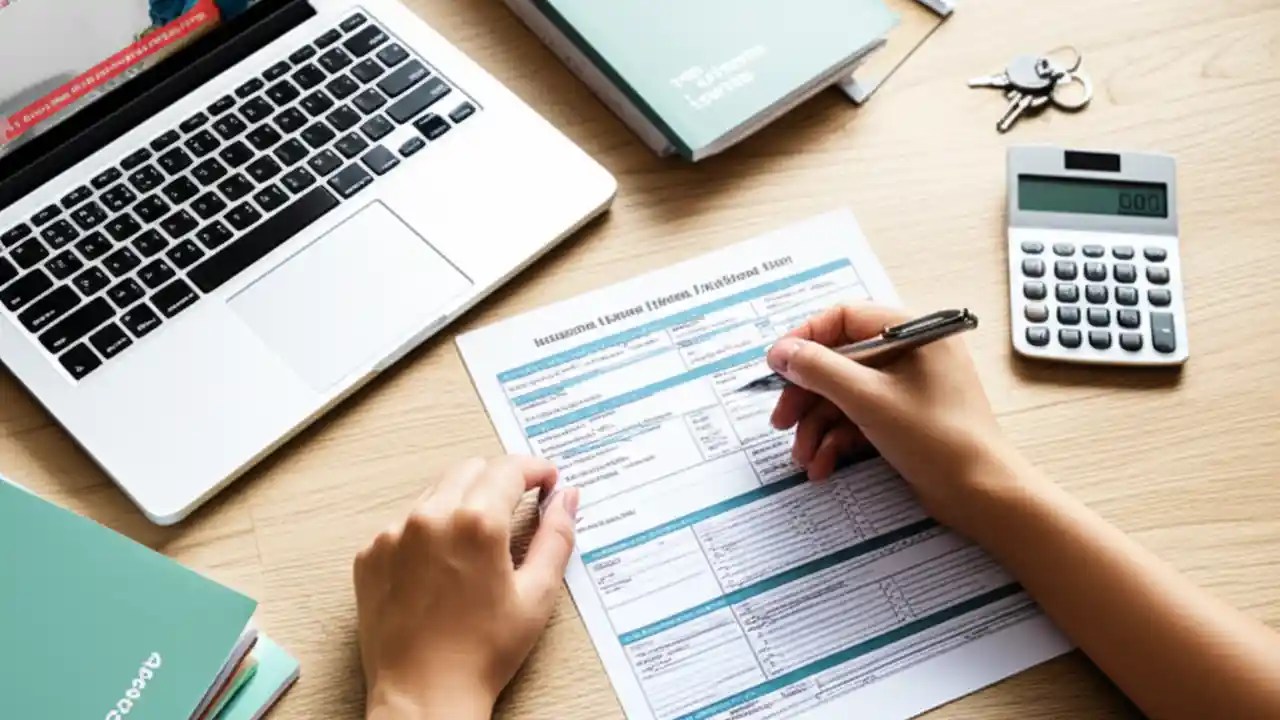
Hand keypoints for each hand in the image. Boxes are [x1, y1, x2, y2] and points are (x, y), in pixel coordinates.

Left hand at [355, 456, 580, 719]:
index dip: (535, 469)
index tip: (545, 479)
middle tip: (517, 507)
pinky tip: (442, 565)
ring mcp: (394, 534)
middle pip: (472, 469)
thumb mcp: (537, 595)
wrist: (424, 695)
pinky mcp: (370, 553)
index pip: (509, 468)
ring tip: (478, 545)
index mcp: (476, 523)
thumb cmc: (481, 654)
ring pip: (436, 492)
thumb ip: (557, 536)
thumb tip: (566, 498)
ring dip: (462, 502)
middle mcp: (430, 518)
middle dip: (499, 480)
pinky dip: (428, 530)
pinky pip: (405, 522)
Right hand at [767, 304, 1030, 532]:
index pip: (844, 318)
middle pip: (839, 361)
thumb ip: (820, 370)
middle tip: (780, 420)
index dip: (805, 340)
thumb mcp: (869, 399)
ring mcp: (906, 388)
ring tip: (803, 456)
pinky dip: (837, 441)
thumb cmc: (939, 439)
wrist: (982, 495)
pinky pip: (859, 419)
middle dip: (806, 395)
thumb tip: (782, 352)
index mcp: (911, 332)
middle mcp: (909, 354)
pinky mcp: (903, 419)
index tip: (776, 365)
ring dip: (817, 426)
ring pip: (844, 395)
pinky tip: (823, 465)